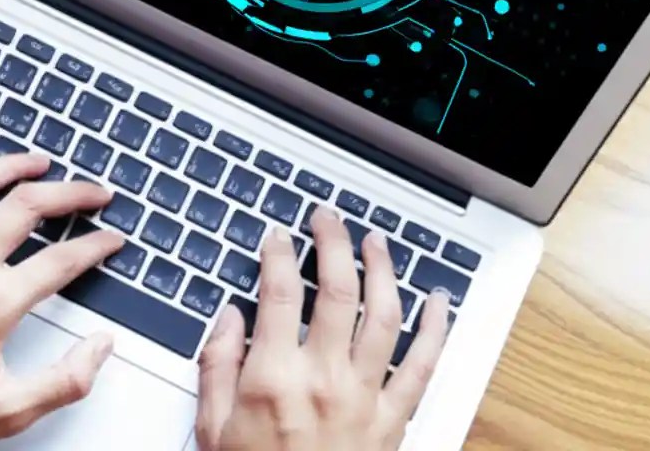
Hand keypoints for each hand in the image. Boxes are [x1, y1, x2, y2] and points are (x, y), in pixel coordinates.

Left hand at [0, 154, 124, 450]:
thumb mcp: (8, 412)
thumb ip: (66, 380)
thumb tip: (101, 347)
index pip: (61, 259)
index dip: (97, 245)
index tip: (112, 239)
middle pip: (25, 205)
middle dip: (70, 192)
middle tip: (93, 192)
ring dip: (8, 165)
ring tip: (36, 161)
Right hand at [195, 207, 451, 450]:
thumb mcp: (212, 429)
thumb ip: (216, 366)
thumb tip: (228, 318)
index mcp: (273, 378)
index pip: (279, 293)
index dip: (278, 254)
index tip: (277, 237)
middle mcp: (324, 379)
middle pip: (338, 291)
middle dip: (334, 244)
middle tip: (328, 220)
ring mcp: (365, 397)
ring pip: (384, 316)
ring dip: (383, 271)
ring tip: (377, 243)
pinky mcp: (395, 419)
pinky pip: (425, 365)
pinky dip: (436, 328)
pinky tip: (438, 302)